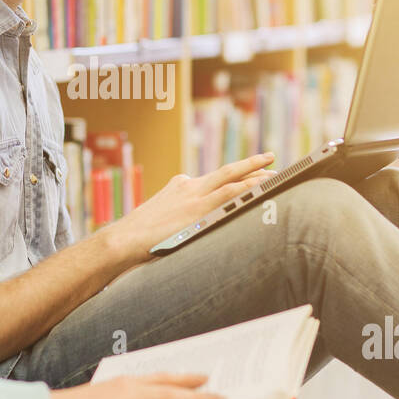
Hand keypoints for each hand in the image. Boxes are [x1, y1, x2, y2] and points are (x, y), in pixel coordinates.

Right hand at [104, 152, 277, 262]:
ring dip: (255, 174)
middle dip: (249, 165)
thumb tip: (185, 231)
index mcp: (179, 187)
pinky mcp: (198, 210)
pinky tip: (263, 188)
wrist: (122, 239)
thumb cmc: (136, 238)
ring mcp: (194, 197)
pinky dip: (248, 188)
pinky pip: (229, 195)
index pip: (211, 180)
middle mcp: (188, 186)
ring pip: (231, 179)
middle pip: (225, 172)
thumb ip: (175, 220)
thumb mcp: (158, 222)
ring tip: (276, 172)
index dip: (232, 177)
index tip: (247, 175)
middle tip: (269, 158)